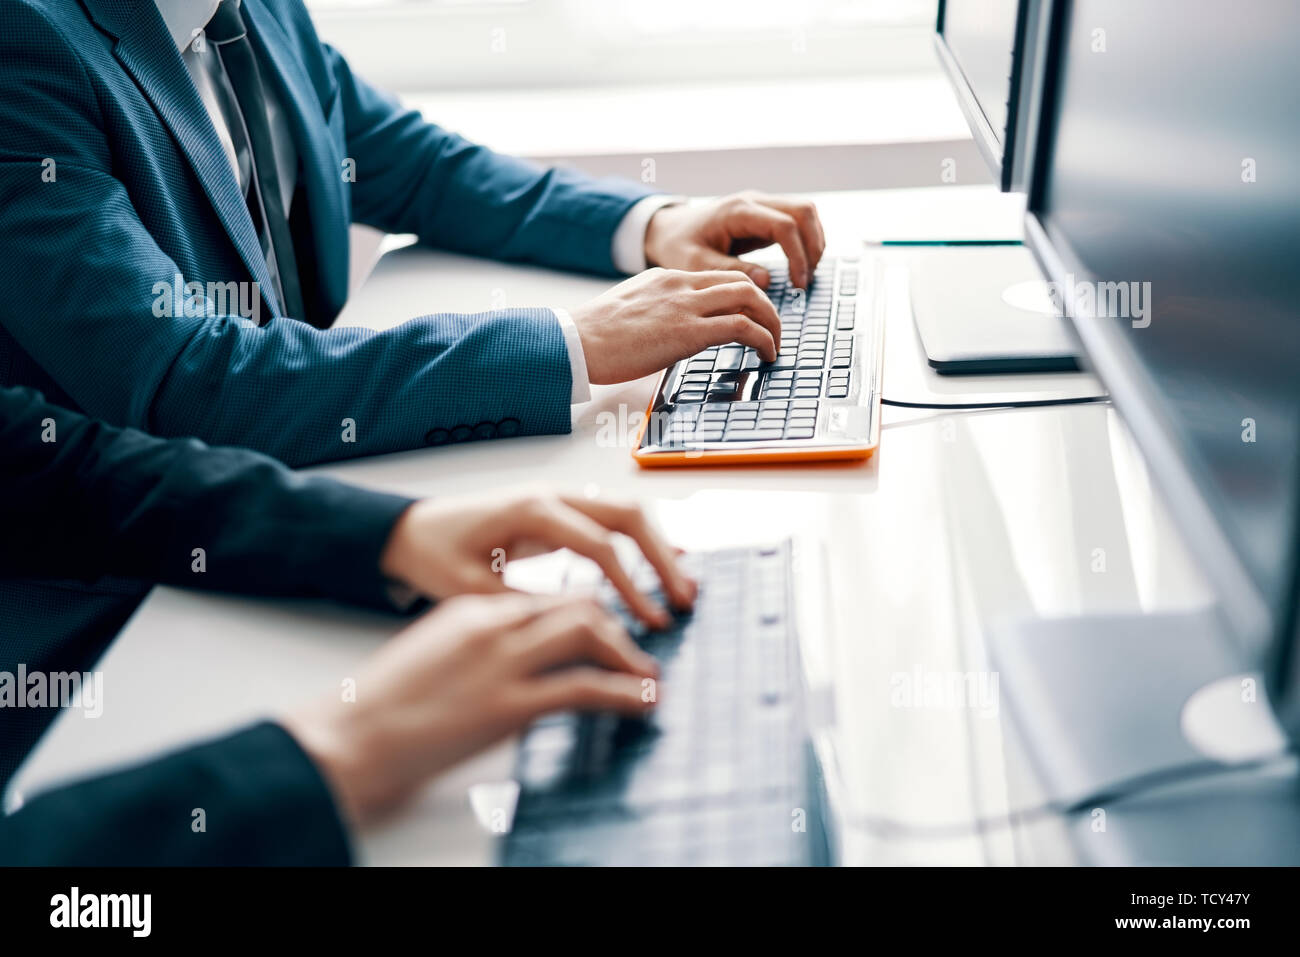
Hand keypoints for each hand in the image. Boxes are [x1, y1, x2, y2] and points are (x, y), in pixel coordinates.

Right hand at [283, 592, 658, 827]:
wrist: (347, 739)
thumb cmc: (380, 709)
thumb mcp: (434, 659)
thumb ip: (477, 650)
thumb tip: (518, 665)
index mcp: (472, 610)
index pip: (549, 597)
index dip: (590, 611)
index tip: (611, 629)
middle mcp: (491, 625)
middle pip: (578, 606)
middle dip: (619, 626)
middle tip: (641, 650)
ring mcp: (501, 662)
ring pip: (589, 634)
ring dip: (629, 655)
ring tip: (649, 676)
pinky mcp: (508, 704)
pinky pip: (585, 688)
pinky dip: (625, 693)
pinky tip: (643, 701)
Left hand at [379, 488, 696, 626]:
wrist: (413, 530)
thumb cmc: (436, 555)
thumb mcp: (473, 590)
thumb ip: (526, 604)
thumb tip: (579, 628)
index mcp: (531, 510)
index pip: (598, 546)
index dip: (630, 585)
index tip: (650, 621)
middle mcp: (553, 495)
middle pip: (627, 516)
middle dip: (662, 558)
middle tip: (685, 600)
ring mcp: (561, 500)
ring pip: (627, 514)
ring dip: (659, 549)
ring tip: (684, 589)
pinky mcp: (563, 512)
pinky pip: (613, 520)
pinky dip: (643, 541)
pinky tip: (669, 563)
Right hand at [570, 267, 781, 383]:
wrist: (576, 341)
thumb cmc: (594, 335)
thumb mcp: (630, 310)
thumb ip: (655, 311)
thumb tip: (668, 331)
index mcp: (666, 278)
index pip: (718, 279)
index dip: (742, 298)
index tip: (750, 317)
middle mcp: (681, 285)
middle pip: (743, 282)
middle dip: (767, 307)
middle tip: (773, 331)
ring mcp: (686, 306)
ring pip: (750, 297)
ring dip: (772, 322)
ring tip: (775, 346)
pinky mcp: (688, 332)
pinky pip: (741, 327)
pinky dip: (763, 340)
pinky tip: (766, 355)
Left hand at [643, 191, 826, 289]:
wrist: (669, 230)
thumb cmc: (679, 246)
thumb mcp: (696, 263)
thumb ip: (730, 270)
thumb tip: (766, 280)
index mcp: (737, 211)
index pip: (784, 225)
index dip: (797, 255)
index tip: (798, 283)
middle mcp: (754, 202)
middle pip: (804, 211)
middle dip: (813, 246)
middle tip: (806, 280)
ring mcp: (762, 206)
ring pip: (806, 213)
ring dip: (814, 243)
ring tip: (805, 275)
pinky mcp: (765, 216)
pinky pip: (798, 222)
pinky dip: (806, 242)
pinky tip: (800, 266)